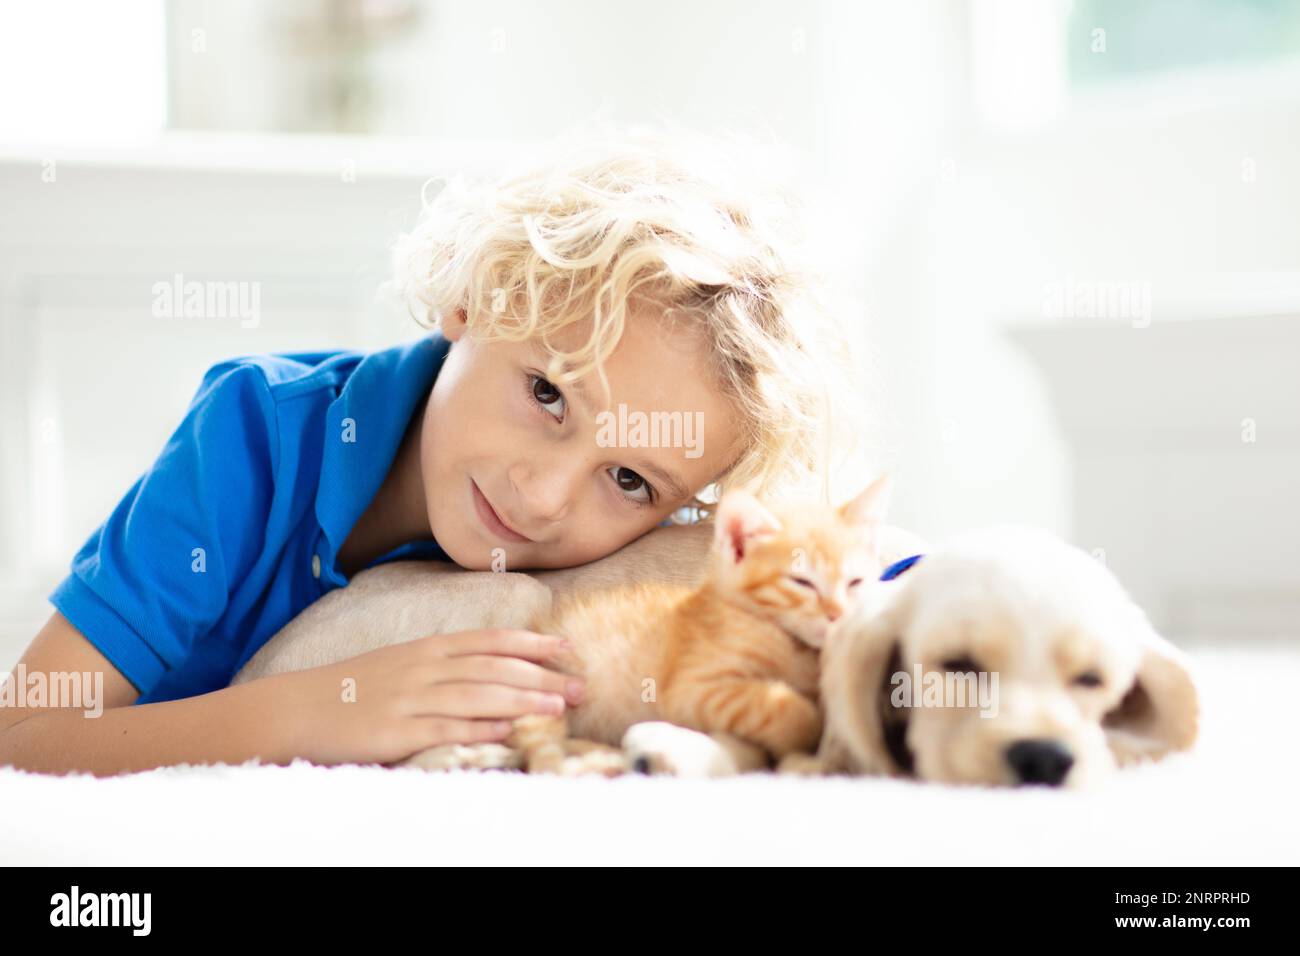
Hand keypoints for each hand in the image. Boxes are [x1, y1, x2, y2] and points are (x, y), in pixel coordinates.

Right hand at [274, 628, 582, 765]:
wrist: (297, 708)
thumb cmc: (354, 688)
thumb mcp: (401, 664)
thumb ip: (443, 664)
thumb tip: (491, 669)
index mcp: (427, 649)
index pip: (489, 641)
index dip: (531, 643)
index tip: (566, 647)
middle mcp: (424, 669)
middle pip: (493, 669)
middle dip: (541, 676)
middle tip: (580, 685)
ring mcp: (412, 699)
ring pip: (478, 696)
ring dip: (522, 701)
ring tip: (558, 708)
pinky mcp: (398, 732)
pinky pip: (446, 729)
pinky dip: (479, 729)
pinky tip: (508, 731)